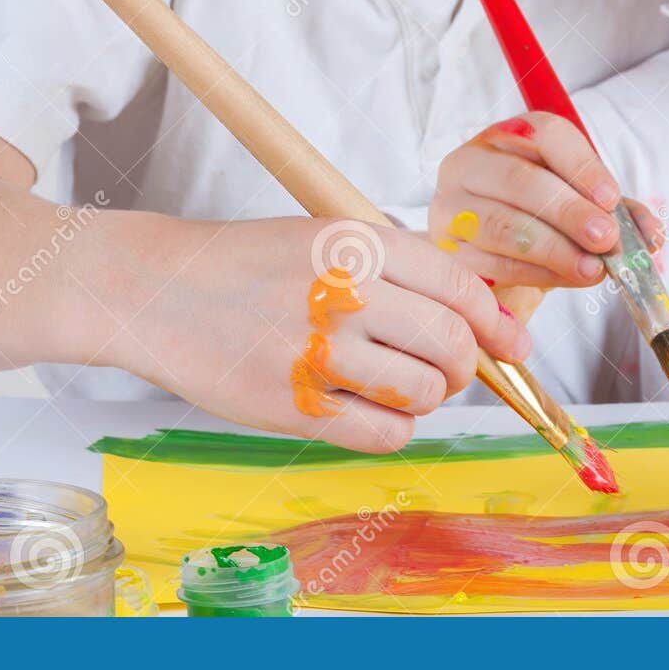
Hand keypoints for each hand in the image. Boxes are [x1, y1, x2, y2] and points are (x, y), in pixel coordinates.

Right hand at [107, 215, 529, 453]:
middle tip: (449, 370)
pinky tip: (375, 411)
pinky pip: (385, 433)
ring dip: (428, 397)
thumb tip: (483, 320)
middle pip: (451, 343)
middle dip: (464, 365)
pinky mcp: (294, 406)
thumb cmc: (251, 264)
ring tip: (403, 387)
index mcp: (358, 242)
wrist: (158, 290)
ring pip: (424, 392)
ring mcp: (318, 352)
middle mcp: (344, 293)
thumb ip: (399, 269)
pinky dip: (396, 428)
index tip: (510, 345)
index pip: (460, 288)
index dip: (497, 323)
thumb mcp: (326, 236)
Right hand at [428, 112, 662, 288]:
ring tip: (592, 268)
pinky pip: (492, 262)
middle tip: (607, 239)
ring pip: (503, 225)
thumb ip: (617, 211)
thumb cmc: (539, 212)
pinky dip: (535, 273)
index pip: (545, 134)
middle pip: (521, 181)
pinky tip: (566, 278)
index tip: (611, 199)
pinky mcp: (445, 247)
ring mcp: (451, 204)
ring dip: (554, 249)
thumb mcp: (578, 199)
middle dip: (570, 213)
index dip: (582, 166)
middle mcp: (471, 161)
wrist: (488, 243)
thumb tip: (649, 235)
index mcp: (509, 134)